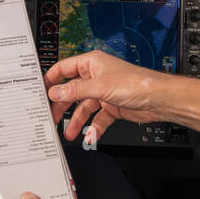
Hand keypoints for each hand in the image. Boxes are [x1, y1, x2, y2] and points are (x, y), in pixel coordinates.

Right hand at [45, 49, 168, 141]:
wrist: (159, 99)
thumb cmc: (137, 83)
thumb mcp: (100, 86)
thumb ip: (75, 91)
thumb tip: (55, 91)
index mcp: (92, 63)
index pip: (64, 69)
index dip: (51, 79)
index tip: (40, 91)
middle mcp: (96, 77)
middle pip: (71, 91)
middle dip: (61, 105)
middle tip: (51, 117)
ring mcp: (104, 92)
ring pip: (83, 107)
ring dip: (76, 120)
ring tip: (69, 132)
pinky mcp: (111, 107)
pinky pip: (96, 118)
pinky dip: (92, 127)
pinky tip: (88, 135)